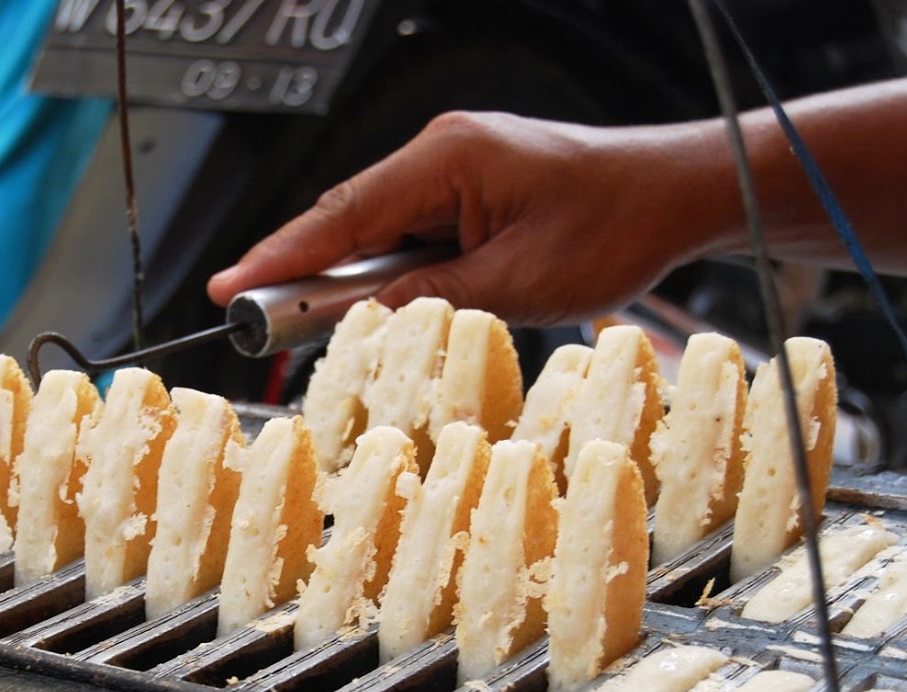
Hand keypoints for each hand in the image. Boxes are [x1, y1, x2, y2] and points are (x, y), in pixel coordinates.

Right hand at [206, 111, 721, 325]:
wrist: (678, 194)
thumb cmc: (616, 227)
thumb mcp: (517, 283)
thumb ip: (430, 298)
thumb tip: (361, 318)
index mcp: (449, 159)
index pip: (343, 215)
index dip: (280, 256)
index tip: (229, 288)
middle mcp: (443, 152)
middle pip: (347, 218)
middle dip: (302, 272)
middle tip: (253, 321)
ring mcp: (456, 167)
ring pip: (377, 229)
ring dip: (352, 277)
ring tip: (316, 325)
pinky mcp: (470, 188)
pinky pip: (410, 230)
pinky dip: (390, 269)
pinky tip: (383, 304)